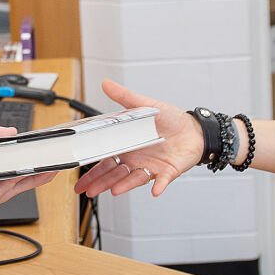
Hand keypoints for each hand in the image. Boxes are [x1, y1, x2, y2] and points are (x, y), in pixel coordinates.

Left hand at [0, 124, 57, 207]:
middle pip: (25, 176)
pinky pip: (7, 188)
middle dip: (42, 171)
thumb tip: (11, 132)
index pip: (18, 164)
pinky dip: (17, 179)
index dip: (33, 159)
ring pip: (20, 183)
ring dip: (36, 175)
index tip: (45, 152)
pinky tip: (26, 171)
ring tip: (50, 166)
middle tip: (56, 163)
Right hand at [74, 79, 203, 198]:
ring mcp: (150, 166)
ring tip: (113, 190)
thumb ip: (125, 97)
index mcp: (127, 146)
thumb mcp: (145, 105)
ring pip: (132, 179)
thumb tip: (107, 83)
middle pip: (114, 174)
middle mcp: (136, 159)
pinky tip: (154, 191)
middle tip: (88, 190)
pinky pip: (161, 181)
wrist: (195, 129)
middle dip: (100, 182)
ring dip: (123, 185)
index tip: (79, 175)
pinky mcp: (167, 172)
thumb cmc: (171, 119)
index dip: (92, 168)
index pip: (105, 159)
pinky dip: (158, 186)